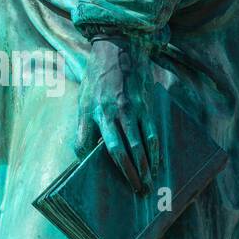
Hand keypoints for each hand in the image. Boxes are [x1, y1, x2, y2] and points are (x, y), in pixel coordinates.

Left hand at [76, 36, 160, 193]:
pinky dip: (154, 151)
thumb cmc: (97, 75)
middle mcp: (108, 111)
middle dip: (126, 173)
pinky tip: (156, 163)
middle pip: (116, 150)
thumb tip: (89, 148)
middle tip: (134, 190)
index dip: (85, 159)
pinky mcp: (144, 105)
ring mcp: (128, 109)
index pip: (83, 142)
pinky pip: (150, 133)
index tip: (90, 173)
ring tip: (147, 183)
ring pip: (137, 145)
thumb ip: (86, 120)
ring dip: (143, 167)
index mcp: (89, 109)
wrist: (118, 48)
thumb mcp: (83, 95)